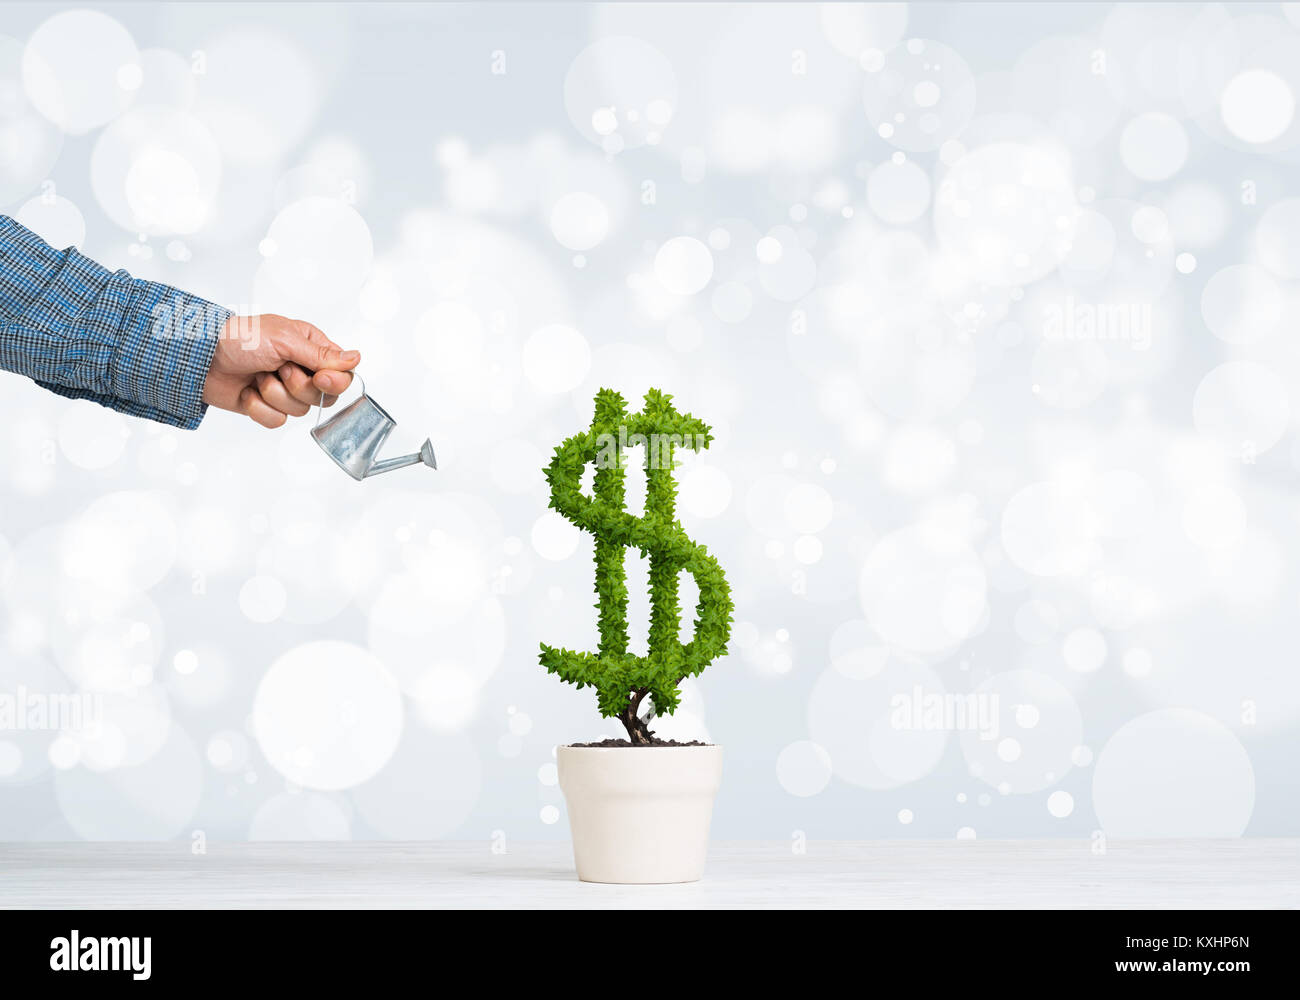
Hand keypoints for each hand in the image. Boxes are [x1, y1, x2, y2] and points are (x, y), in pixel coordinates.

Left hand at [202, 314, 360, 428]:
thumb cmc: (240, 338)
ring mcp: (284, 390)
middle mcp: (301, 369)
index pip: (342, 373)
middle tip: (279, 369)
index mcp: (311, 348)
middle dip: (298, 387)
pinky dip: (260, 409)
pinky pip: (277, 421)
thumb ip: (321, 355)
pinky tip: (248, 392)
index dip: (335, 381)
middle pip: (324, 396)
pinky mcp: (266, 407)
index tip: (321, 377)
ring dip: (275, 395)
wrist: (201, 357)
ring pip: (300, 411)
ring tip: (258, 377)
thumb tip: (356, 359)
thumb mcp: (285, 340)